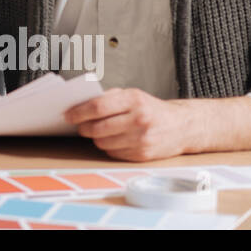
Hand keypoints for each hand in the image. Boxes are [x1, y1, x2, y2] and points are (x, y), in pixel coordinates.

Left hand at [64, 88, 195, 160]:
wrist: (182, 127)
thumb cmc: (152, 109)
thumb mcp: (133, 95)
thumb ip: (109, 98)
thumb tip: (80, 104)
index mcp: (134, 100)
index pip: (98, 107)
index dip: (79, 112)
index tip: (68, 114)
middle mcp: (139, 119)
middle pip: (98, 127)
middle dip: (83, 127)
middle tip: (79, 125)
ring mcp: (141, 139)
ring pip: (103, 142)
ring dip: (95, 138)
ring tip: (97, 131)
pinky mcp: (142, 155)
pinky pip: (113, 153)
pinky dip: (108, 147)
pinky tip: (113, 140)